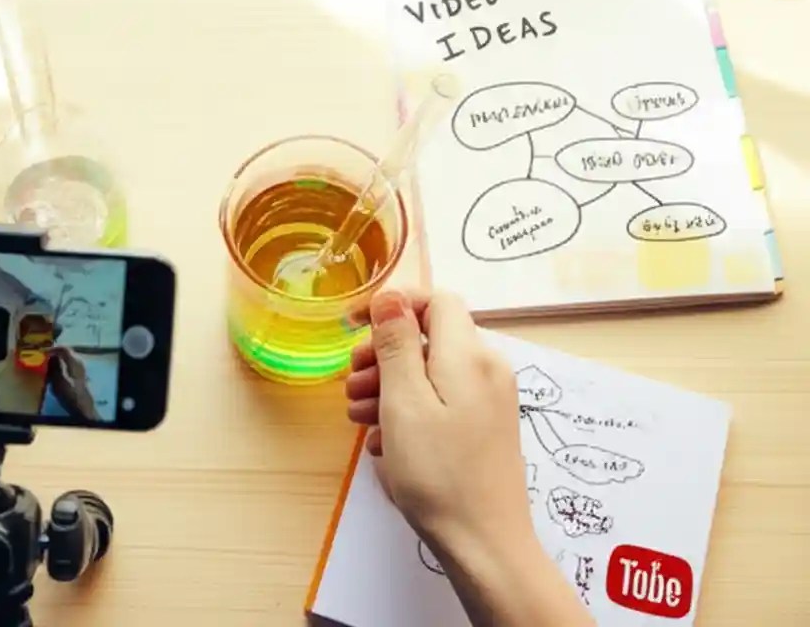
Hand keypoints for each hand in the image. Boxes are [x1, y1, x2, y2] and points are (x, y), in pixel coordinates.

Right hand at [46, 346, 99, 420]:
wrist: (83, 408)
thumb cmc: (70, 394)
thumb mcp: (58, 381)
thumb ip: (54, 366)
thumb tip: (51, 356)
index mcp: (74, 360)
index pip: (63, 348)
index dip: (52, 349)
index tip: (42, 352)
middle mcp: (79, 362)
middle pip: (66, 353)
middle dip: (54, 355)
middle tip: (43, 358)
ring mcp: (81, 369)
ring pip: (67, 360)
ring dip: (57, 362)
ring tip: (46, 366)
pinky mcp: (80, 377)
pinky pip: (68, 367)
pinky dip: (61, 368)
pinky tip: (54, 375)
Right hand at [344, 289, 592, 626]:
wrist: (484, 544)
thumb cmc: (439, 474)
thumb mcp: (404, 402)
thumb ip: (396, 344)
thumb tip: (390, 297)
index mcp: (469, 355)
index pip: (436, 300)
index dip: (394, 306)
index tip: (355, 325)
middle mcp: (487, 369)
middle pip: (430, 338)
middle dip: (384, 355)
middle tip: (351, 386)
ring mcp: (490, 400)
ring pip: (432, 373)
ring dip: (390, 387)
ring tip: (359, 417)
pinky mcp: (486, 427)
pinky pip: (443, 401)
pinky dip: (410, 411)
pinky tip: (385, 442)